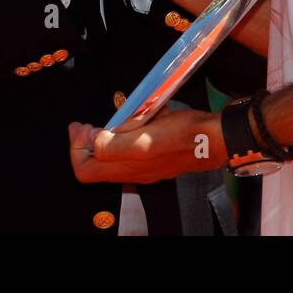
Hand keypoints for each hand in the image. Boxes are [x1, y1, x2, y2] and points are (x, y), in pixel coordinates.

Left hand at [68, 108, 224, 184]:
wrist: (216, 138)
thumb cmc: (182, 136)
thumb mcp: (145, 139)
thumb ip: (114, 146)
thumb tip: (93, 143)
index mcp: (126, 167)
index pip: (84, 170)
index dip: (76, 148)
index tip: (81, 126)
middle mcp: (133, 171)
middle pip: (94, 166)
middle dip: (84, 144)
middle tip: (85, 125)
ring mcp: (144, 165)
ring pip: (110, 158)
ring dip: (101, 140)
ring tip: (103, 123)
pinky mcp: (155, 155)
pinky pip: (128, 150)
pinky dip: (120, 137)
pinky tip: (129, 121)